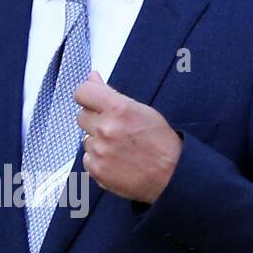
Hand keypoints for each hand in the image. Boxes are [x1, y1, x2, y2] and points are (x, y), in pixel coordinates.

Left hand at [74, 71, 182, 202]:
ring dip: (97, 141)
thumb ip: (111, 93)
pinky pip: (87, 159)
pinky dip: (98, 159)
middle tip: (113, 127)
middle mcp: (106, 129)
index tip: (91, 100)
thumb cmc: (160, 142)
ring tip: (119, 147)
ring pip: (85, 139)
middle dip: (94, 120)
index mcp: (118, 108)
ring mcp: (100, 151)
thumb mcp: (140, 109)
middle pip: (81, 116)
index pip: (83, 92)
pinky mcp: (97, 170)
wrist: (170, 175)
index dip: (87, 94)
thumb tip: (92, 78)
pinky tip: (116, 160)